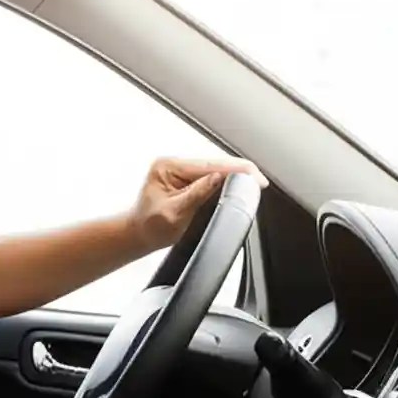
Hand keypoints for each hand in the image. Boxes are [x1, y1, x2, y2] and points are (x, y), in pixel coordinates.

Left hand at [127, 157, 267, 251]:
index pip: (208, 165)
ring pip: (214, 168)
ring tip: (254, 181)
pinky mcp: (185, 178)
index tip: (255, 177)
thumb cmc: (150, 227)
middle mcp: (173, 164)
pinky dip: (225, 179)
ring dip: (233, 174)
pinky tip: (238, 183)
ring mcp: (179, 169)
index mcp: (167, 167)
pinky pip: (210, 175)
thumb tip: (219, 178)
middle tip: (260, 182)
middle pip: (214, 163)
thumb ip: (197, 194)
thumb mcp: (174, 213)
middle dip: (238, 171)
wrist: (138, 235)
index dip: (235, 170)